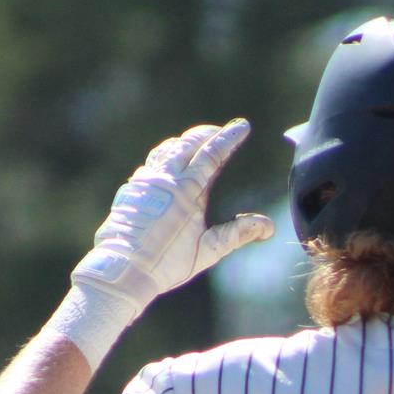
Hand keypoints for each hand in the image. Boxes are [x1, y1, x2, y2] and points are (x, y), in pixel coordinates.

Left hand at [71, 119, 275, 312]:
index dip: (229, 138)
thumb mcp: (209, 250)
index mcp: (186, 190)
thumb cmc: (167, 262)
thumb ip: (238, 233)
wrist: (124, 268)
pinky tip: (171, 163)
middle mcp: (165, 178)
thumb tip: (269, 226)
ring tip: (198, 141)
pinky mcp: (134, 188)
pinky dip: (168, 155)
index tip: (242, 126)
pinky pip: (153, 162)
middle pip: (189, 143)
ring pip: (168, 149)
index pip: (212, 154)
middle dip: (208, 133)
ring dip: (186, 142)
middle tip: (222, 130)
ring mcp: (146, 180)